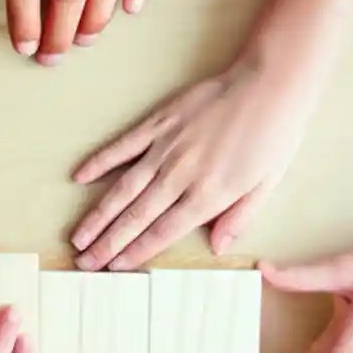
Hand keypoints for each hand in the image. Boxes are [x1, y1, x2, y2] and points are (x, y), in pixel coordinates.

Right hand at [70, 63, 311, 270]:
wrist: (270, 84)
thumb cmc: (275, 134)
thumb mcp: (267, 184)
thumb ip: (239, 217)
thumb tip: (218, 248)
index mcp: (209, 195)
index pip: (163, 233)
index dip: (136, 253)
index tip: (115, 268)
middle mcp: (181, 176)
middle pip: (136, 218)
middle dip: (108, 244)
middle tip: (85, 263)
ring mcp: (166, 148)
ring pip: (123, 190)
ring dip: (98, 216)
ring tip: (78, 237)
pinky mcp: (159, 123)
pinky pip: (122, 146)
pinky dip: (99, 162)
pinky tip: (80, 178)